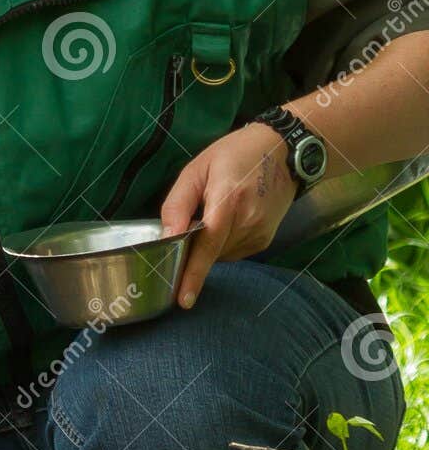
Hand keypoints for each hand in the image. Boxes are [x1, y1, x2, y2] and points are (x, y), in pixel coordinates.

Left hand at [160, 122, 298, 309]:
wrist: (284, 149)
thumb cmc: (235, 155)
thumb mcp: (197, 170)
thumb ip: (177, 205)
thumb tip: (165, 239)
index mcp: (228, 200)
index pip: (208, 244)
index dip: (194, 273)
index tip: (184, 300)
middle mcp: (248, 220)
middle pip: (209, 254)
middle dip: (192, 251)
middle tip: (191, 224)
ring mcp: (259, 232)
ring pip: (219, 256)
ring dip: (208, 246)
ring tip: (214, 215)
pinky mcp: (264, 240)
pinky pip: (232, 253)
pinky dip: (222, 244)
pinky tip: (228, 221)